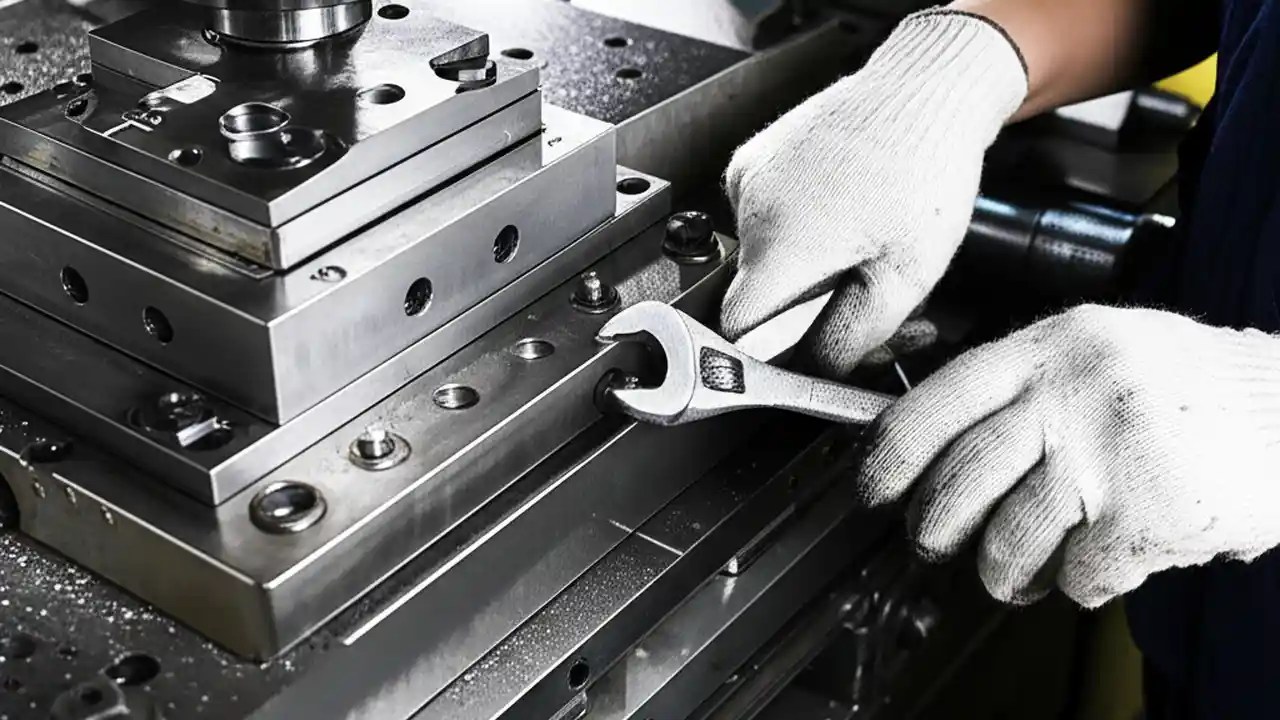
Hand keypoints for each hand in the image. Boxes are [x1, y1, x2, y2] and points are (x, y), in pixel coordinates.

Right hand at [720, 10, 1026, 377]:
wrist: (926, 88)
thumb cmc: (925, 168)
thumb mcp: (907, 278)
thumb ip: (852, 339)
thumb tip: (819, 372)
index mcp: (780, 246)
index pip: (738, 330)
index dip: (769, 354)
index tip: (799, 354)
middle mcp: (751, 210)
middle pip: (758, 295)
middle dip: (811, 308)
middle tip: (870, 297)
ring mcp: (748, 180)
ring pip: (765, 257)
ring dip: (811, 268)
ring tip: (864, 244)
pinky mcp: (754, 159)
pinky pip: (764, 218)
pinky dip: (801, 229)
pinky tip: (843, 214)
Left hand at [858, 305, 1279, 606]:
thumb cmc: (1192, 387)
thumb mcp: (1099, 350)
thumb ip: (1022, 385)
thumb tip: (934, 442)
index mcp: (1050, 346)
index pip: (936, 403)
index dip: (888, 456)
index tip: (872, 487)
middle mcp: (1072, 392)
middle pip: (959, 479)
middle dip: (933, 528)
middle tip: (934, 542)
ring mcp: (1109, 452)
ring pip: (1008, 539)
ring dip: (1003, 572)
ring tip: (1014, 572)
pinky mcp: (1148, 512)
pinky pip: (1079, 576)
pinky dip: (1081, 584)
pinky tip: (1102, 561)